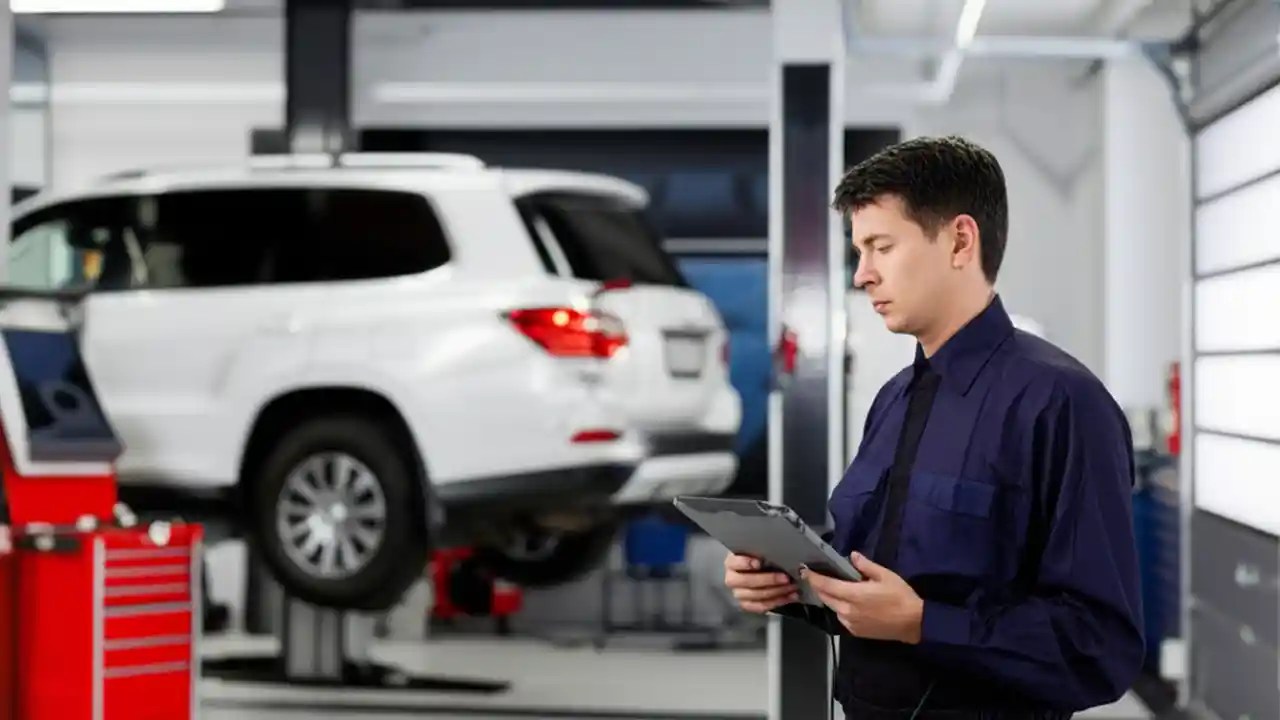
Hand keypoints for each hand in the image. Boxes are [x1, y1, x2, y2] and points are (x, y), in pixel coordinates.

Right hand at [724, 553, 798, 613]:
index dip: (745, 563)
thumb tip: (778, 552)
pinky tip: (789, 596)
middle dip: (768, 579)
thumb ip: (764, 552)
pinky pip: (761, 606)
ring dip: (777, 592)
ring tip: (792, 587)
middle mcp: (732, 579)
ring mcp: (739, 594)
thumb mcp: (759, 552)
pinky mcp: (747, 604)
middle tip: (785, 577)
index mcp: (732, 562)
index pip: (734, 562)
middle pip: (747, 581)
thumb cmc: (759, 559)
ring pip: (756, 595)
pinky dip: (777, 601)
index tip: (759, 562)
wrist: (758, 572)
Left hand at [801, 552, 923, 643]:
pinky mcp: (855, 632)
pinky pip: (841, 617)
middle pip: (825, 597)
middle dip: (819, 587)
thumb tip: (852, 556)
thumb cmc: (900, 597)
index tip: (804, 571)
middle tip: (818, 576)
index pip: (825, 585)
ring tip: (836, 588)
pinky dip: (840, 608)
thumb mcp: (885, 575)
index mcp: (853, 595)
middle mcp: (847, 610)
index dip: (813, 578)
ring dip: (830, 598)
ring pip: (833, 608)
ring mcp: (850, 623)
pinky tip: (849, 603)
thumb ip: (865, 566)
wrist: (914, 623)